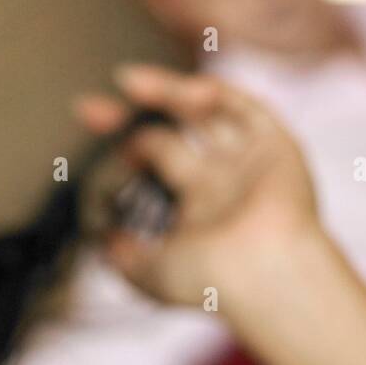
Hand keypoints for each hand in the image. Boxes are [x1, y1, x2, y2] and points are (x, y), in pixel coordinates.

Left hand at [73, 62, 319, 309]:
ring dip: (168, 93)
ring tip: (127, 83)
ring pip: (206, 113)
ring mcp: (249, 162)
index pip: (155, 160)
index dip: (122, 147)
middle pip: (174, 132)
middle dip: (132, 118)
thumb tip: (100, 242)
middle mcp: (222, 182)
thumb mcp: (150, 272)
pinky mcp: (277, 147)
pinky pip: (245, 108)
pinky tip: (181, 91)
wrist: (264, 279)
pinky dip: (214, 95)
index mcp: (196, 208)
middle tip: (88, 111)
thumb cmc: (211, 281)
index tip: (88, 146)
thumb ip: (123, 256)